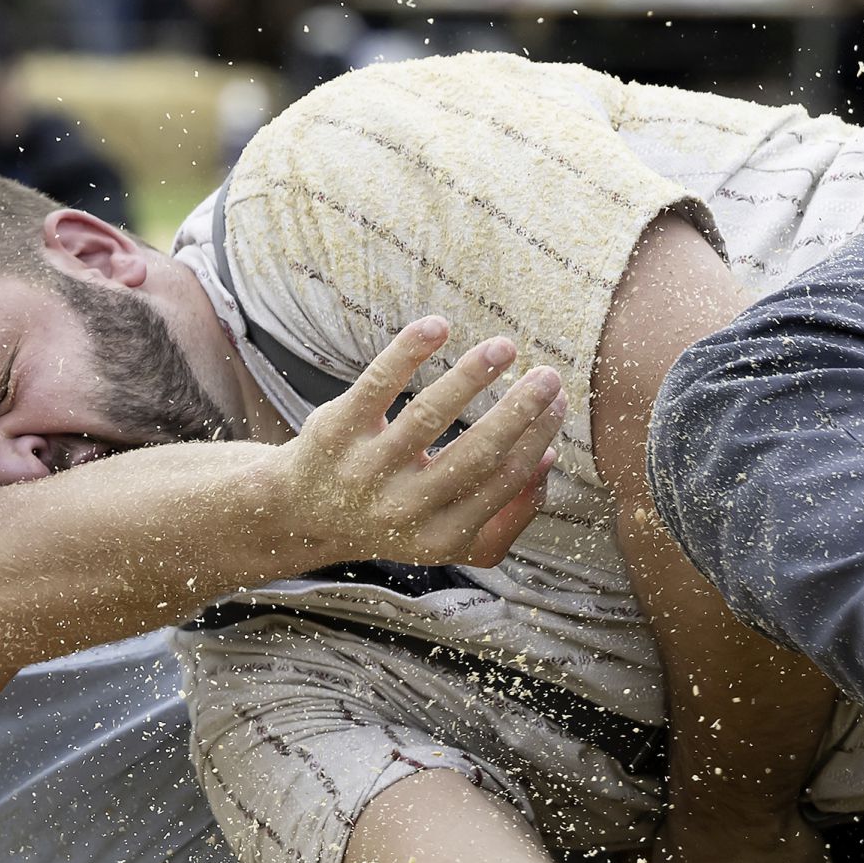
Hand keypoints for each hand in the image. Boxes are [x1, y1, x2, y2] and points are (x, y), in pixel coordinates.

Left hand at [270, 317, 565, 569]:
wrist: (305, 514)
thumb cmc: (395, 518)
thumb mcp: (449, 536)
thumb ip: (504, 514)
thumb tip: (545, 458)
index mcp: (440, 537)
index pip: (502, 481)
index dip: (537, 438)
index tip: (558, 401)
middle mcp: (402, 508)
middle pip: (476, 454)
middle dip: (520, 411)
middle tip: (548, 374)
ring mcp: (365, 469)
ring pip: (428, 415)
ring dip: (472, 376)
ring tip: (504, 347)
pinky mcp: (335, 431)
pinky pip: (377, 383)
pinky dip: (408, 350)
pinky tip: (438, 326)